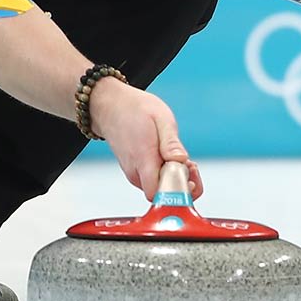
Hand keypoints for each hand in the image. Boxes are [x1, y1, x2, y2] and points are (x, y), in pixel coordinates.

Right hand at [87, 79, 204, 201]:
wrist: (110, 106)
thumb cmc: (135, 110)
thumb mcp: (161, 118)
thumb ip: (171, 142)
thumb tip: (181, 160)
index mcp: (143, 159)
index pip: (160, 193)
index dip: (179, 188)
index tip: (190, 171)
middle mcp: (136, 171)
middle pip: (162, 194)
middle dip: (181, 183)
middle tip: (190, 163)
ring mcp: (134, 173)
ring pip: (158, 189)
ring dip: (174, 178)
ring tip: (177, 157)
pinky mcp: (135, 172)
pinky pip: (153, 181)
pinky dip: (165, 174)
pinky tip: (169, 158)